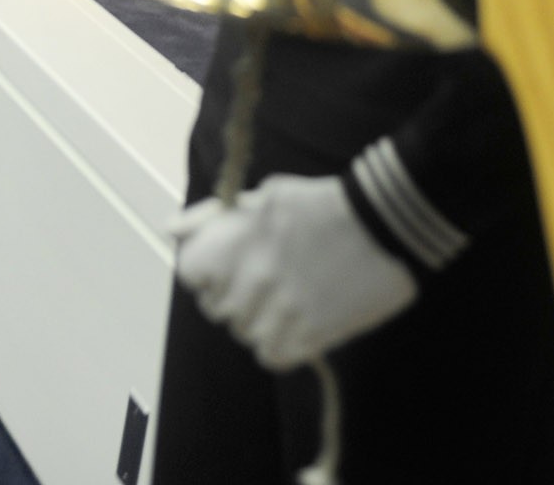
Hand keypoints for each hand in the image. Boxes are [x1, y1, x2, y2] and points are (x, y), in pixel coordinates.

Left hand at [169, 175, 416, 369]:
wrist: (385, 223)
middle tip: (264, 285)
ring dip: (260, 321)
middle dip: (235, 298)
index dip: (205, 273)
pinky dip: (280, 345)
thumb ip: (214, 215)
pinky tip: (296, 326)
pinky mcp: (312, 334)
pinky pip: (273, 356)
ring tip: (287, 302)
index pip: (191, 272)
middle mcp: (254, 278)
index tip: (223, 270)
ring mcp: (283, 310)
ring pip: (246, 334)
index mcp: (240, 241)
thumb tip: (168, 227)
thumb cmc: (324, 204)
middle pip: (220, 309)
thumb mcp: (267, 197)